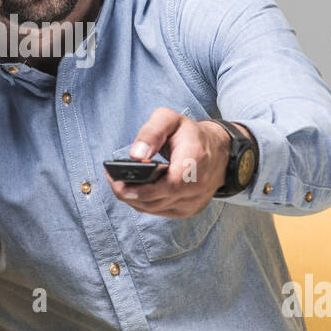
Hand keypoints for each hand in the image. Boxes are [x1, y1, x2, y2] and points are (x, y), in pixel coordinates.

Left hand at [104, 108, 232, 217]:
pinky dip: (144, 203)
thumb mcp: (171, 119)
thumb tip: (136, 156)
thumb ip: (152, 132)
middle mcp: (198, 186)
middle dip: (129, 192)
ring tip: (118, 183)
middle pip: (157, 199)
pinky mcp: (189, 209)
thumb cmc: (191, 134)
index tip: (118, 181)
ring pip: (155, 208)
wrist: (218, 151)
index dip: (142, 188)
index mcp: (195, 162)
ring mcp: (194, 201)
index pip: (169, 184)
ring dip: (133, 199)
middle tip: (111, 180)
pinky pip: (160, 211)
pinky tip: (133, 191)